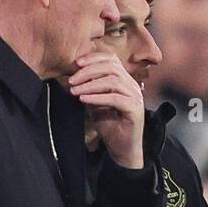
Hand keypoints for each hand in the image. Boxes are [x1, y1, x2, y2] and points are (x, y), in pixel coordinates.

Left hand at [69, 50, 144, 168]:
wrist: (121, 149)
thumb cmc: (110, 126)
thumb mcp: (95, 103)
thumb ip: (90, 89)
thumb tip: (75, 77)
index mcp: (124, 81)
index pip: (111, 59)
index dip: (94, 58)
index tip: (76, 63)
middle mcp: (132, 85)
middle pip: (111, 67)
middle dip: (88, 71)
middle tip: (72, 80)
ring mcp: (135, 97)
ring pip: (113, 81)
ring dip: (90, 84)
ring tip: (75, 91)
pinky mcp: (135, 109)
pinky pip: (115, 98)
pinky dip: (97, 97)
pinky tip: (84, 100)